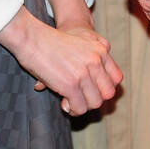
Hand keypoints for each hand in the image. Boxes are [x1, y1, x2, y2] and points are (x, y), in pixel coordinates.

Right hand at [0, 7, 122, 115]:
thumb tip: (91, 80)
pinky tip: (64, 103)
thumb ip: (88, 64)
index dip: (104, 88)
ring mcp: (84, 73)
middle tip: (80, 97)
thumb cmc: (51, 42)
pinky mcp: (71, 84)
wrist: (32, 39)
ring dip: (83, 106)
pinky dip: (73, 110)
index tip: (91, 90)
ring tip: (70, 101)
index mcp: (101, 49)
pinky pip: (80, 107)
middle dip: (94, 99)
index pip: (117, 78)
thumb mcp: (78, 46)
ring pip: (95, 103)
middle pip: (108, 93)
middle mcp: (96, 60)